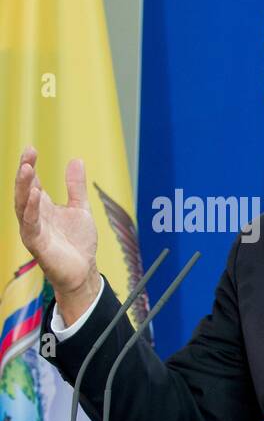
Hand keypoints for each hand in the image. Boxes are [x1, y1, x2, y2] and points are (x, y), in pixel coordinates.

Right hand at [13, 147, 100, 322]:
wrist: (83, 271)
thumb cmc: (78, 242)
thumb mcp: (80, 208)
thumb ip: (76, 186)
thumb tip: (76, 160)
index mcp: (42, 206)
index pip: (32, 183)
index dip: (30, 166)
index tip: (31, 148)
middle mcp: (34, 216)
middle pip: (24, 190)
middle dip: (24, 172)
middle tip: (28, 154)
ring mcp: (33, 229)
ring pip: (22, 205)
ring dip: (24, 187)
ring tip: (28, 169)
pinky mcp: (37, 244)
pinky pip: (30, 224)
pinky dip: (31, 210)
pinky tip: (34, 196)